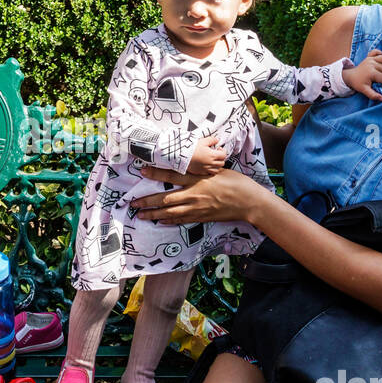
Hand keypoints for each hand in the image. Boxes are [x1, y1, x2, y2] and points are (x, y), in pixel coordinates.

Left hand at [131, 167, 267, 224]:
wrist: (249, 202)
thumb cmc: (236, 182)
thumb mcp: (218, 170)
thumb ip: (202, 168)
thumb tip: (190, 161)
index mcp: (198, 179)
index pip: (172, 175)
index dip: (156, 173)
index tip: (142, 171)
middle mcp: (194, 194)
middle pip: (165, 198)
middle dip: (147, 201)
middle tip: (133, 203)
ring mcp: (197, 208)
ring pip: (170, 212)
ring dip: (154, 214)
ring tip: (141, 215)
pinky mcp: (201, 217)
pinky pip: (182, 220)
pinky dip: (169, 220)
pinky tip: (160, 221)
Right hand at [186, 136, 226, 176]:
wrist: (181, 156)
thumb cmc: (191, 148)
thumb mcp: (202, 141)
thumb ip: (211, 140)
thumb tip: (216, 140)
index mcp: (212, 155)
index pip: (224, 155)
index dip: (223, 151)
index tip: (219, 149)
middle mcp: (210, 163)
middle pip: (222, 163)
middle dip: (221, 158)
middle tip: (217, 154)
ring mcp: (206, 169)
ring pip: (217, 170)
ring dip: (217, 165)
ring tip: (213, 161)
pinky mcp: (201, 172)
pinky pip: (210, 173)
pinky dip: (211, 170)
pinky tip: (208, 165)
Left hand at [342, 49, 381, 100]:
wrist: (350, 76)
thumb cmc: (358, 83)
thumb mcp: (364, 90)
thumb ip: (373, 95)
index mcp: (371, 73)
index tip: (377, 83)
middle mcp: (372, 64)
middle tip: (379, 77)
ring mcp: (371, 59)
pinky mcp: (369, 56)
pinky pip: (376, 51)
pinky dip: (380, 53)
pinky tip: (380, 60)